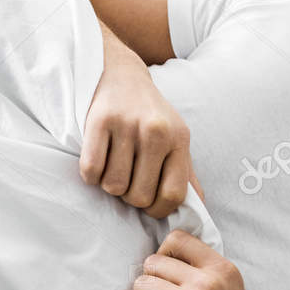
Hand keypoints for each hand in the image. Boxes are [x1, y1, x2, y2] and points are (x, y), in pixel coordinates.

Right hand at [81, 26, 200, 218]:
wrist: (121, 74)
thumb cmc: (150, 116)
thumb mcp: (176, 140)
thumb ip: (186, 176)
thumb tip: (199, 214)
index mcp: (180, 139)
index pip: (173, 195)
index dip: (158, 210)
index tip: (148, 205)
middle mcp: (157, 131)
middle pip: (139, 196)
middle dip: (130, 197)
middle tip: (128, 180)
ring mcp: (127, 125)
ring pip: (113, 186)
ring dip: (109, 185)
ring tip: (114, 167)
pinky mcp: (100, 121)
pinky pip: (91, 170)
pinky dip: (91, 175)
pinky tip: (98, 160)